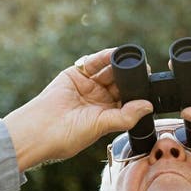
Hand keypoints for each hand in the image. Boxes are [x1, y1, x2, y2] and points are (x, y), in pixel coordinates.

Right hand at [4, 49, 152, 170]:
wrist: (40, 129)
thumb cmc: (68, 135)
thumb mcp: (101, 126)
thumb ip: (125, 116)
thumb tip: (148, 107)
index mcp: (106, 114)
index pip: (127, 99)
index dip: (138, 92)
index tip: (151, 86)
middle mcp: (98, 98)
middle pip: (120, 82)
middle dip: (131, 76)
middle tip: (145, 70)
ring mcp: (87, 85)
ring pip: (108, 71)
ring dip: (120, 65)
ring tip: (132, 61)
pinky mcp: (76, 73)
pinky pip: (93, 62)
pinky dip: (105, 57)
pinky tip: (115, 55)